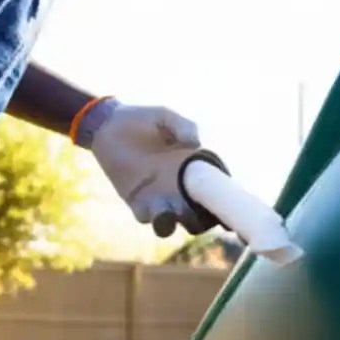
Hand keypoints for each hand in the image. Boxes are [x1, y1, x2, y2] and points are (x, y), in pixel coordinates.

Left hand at [82, 99, 215, 236]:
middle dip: (208, 217)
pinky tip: (161, 215)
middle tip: (210, 215)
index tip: (232, 202)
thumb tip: (196, 144)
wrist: (107, 125)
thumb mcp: (165, 117)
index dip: (226, 197)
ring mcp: (160, 195)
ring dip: (185, 222)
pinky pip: (151, 218)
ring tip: (185, 216)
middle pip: (202, 210)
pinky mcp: (138, 202)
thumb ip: (183, 126)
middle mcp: (180, 185)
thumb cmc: (141, 118)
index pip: (215, 186)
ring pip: (179, 219)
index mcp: (193, 165)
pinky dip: (159, 220)